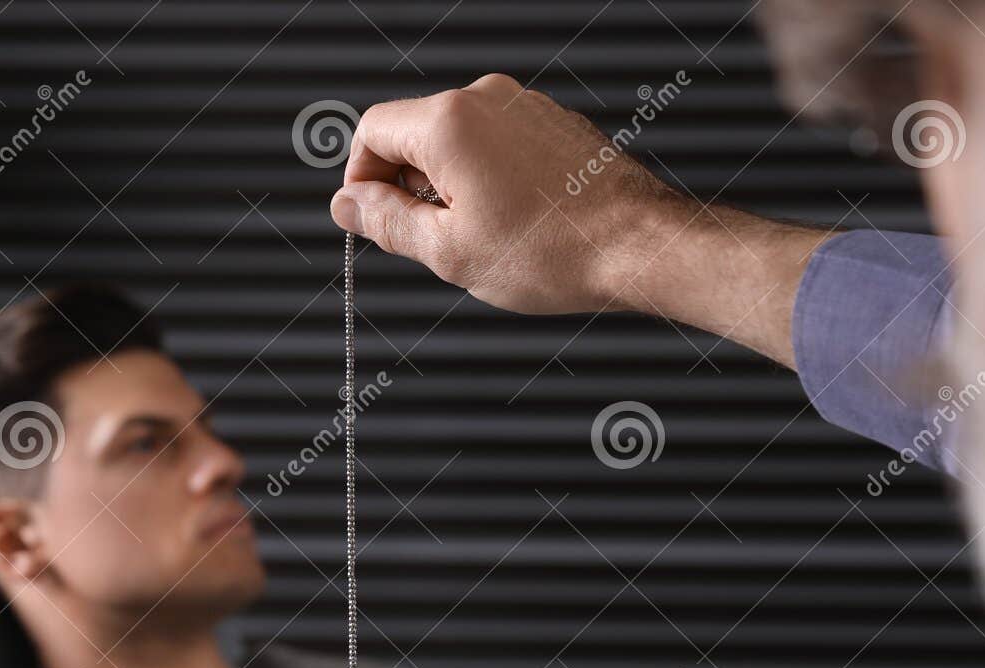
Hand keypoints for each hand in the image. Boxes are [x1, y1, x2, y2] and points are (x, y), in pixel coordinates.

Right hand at [332, 73, 681, 314]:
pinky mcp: (553, 124)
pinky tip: (517, 222)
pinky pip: (499, 145)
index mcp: (449, 122)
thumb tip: (347, 205)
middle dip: (411, 186)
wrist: (637, 246)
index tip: (371, 217)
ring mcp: (524, 107)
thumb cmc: (552, 252)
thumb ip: (386, 222)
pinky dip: (491, 179)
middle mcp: (486, 99)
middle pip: (415, 133)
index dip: (361, 179)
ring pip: (459, 141)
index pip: (372, 130)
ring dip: (453, 187)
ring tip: (485, 236)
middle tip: (433, 241)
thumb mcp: (448, 251)